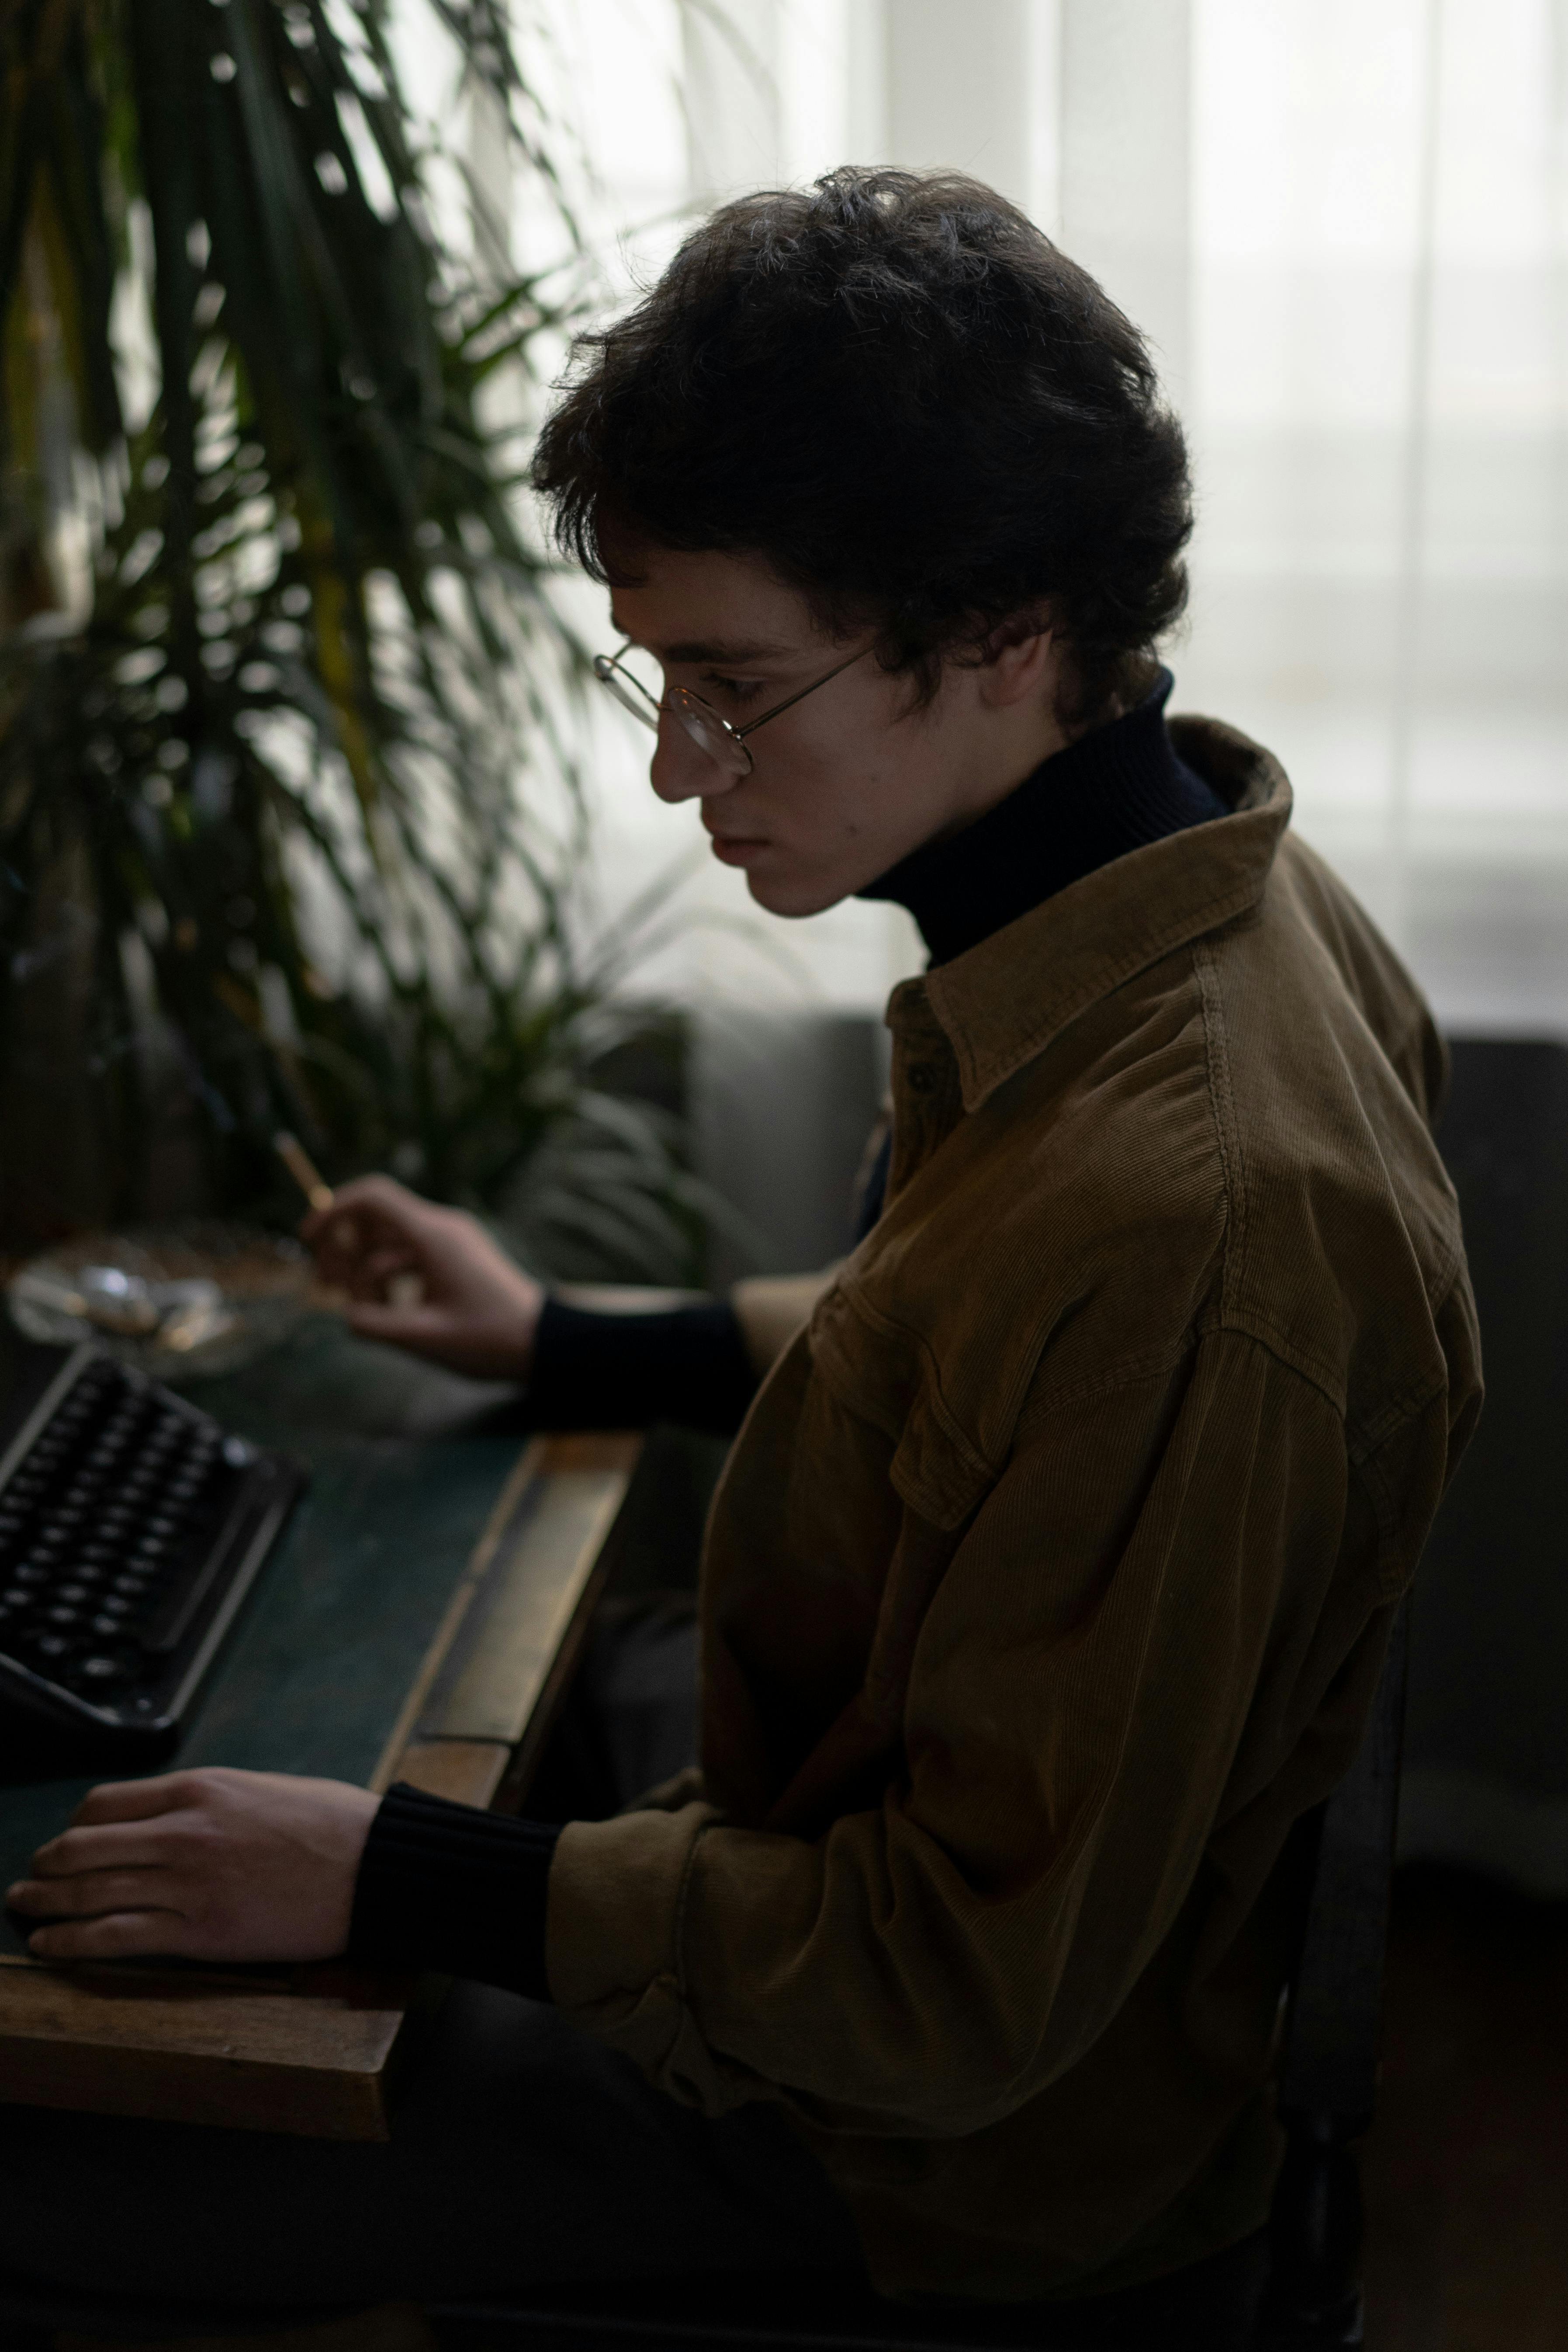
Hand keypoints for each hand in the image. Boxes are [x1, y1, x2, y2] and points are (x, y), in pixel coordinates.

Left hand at [6, 1768, 378, 1964]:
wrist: (375, 1867)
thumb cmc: (332, 1825)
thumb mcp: (262, 1789)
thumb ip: (212, 1801)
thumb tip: (176, 1816)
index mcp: (200, 1789)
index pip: (105, 1804)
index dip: (73, 1826)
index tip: (67, 1842)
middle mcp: (183, 1832)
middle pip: (84, 1848)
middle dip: (47, 1866)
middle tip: (30, 1879)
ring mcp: (189, 1884)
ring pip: (90, 1892)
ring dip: (46, 1903)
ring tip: (24, 1909)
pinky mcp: (201, 1932)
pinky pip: (116, 1938)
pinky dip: (71, 1942)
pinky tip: (50, 1945)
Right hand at [303, 1173, 543, 1379]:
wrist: (541, 1343)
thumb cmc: (489, 1340)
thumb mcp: (423, 1338)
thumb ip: (374, 1324)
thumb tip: (345, 1313)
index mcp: (433, 1236)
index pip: (372, 1197)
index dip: (332, 1210)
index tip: (307, 1238)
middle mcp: (440, 1228)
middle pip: (373, 1219)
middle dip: (342, 1249)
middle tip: (326, 1287)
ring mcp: (448, 1242)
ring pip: (387, 1241)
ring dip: (363, 1268)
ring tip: (357, 1306)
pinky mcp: (453, 1258)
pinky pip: (407, 1256)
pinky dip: (387, 1276)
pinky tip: (385, 1311)